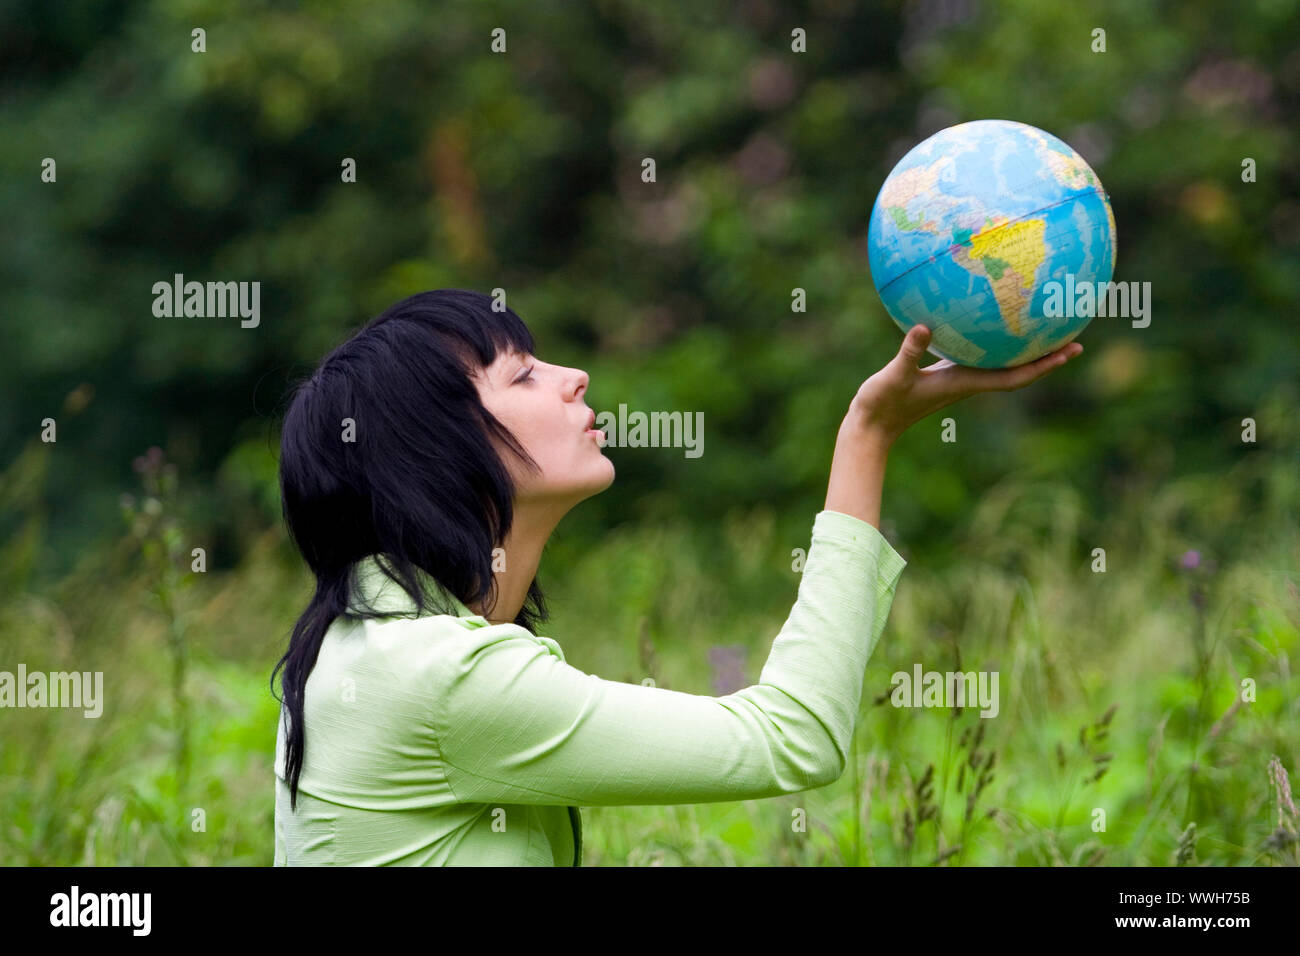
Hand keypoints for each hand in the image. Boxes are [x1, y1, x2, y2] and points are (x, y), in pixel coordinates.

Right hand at [850, 325, 1082, 445]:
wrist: (870, 426)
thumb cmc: (881, 404)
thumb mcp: (894, 376)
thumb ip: (909, 353)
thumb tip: (924, 326)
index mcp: (964, 383)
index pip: (1014, 377)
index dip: (1043, 366)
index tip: (1069, 351)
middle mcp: (968, 382)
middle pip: (1018, 371)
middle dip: (1047, 356)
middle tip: (1075, 337)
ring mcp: (958, 379)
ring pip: (1002, 364)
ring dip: (1025, 351)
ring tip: (1046, 327)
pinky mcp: (944, 374)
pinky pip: (978, 356)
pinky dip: (993, 343)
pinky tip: (990, 323)